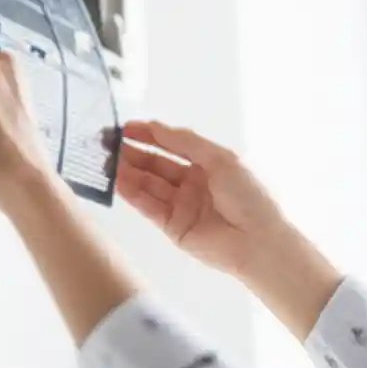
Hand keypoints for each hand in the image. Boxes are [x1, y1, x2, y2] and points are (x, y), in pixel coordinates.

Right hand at [115, 120, 288, 276]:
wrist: (260, 241)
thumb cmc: (249, 194)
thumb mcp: (221, 158)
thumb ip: (186, 142)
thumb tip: (155, 126)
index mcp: (208, 163)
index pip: (172, 144)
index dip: (150, 135)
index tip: (126, 128)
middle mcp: (192, 182)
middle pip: (156, 164)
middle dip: (134, 153)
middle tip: (109, 144)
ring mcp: (181, 205)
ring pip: (149, 185)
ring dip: (129, 172)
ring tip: (107, 161)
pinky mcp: (172, 227)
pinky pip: (149, 207)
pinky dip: (132, 194)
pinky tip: (117, 181)